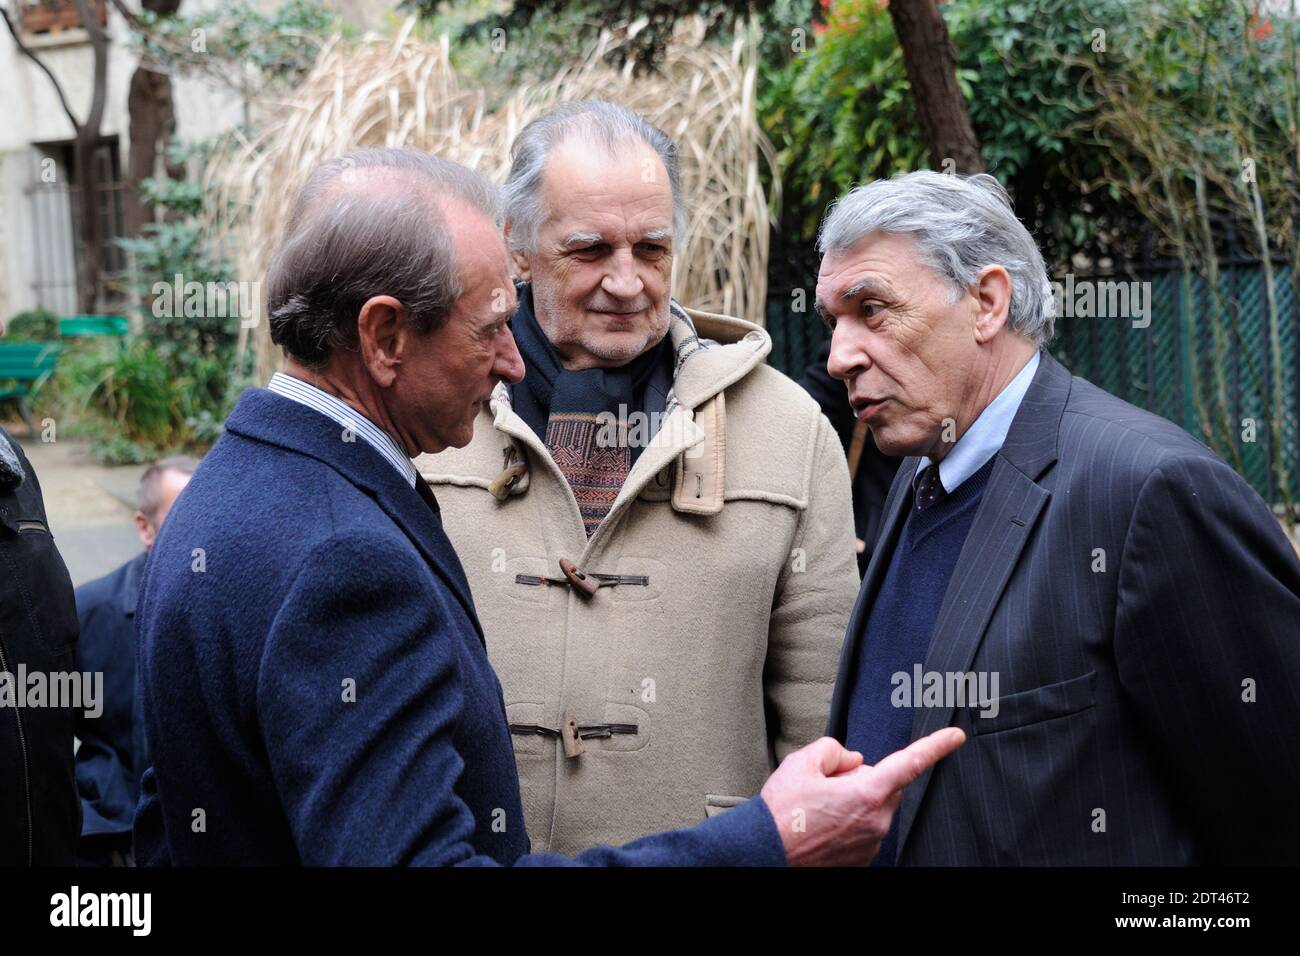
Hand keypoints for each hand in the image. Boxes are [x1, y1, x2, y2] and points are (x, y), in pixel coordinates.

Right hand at [759, 728, 965, 865]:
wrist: (765, 852)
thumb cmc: (781, 812)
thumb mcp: (801, 763)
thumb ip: (834, 750)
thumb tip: (852, 760)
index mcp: (866, 793)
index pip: (910, 763)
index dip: (936, 746)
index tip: (955, 736)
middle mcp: (876, 821)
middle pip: (885, 785)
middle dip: (864, 777)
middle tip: (828, 783)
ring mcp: (870, 843)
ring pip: (874, 807)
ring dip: (854, 801)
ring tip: (818, 809)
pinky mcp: (862, 858)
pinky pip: (865, 828)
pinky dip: (848, 821)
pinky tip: (822, 825)